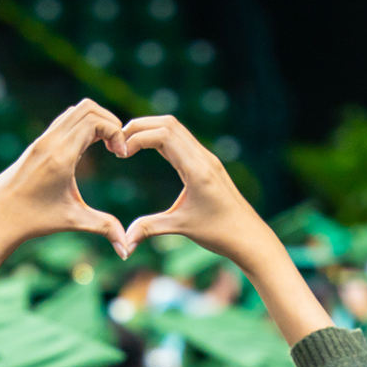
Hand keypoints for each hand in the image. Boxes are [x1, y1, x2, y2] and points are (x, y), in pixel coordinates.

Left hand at [0, 99, 127, 298]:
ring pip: (75, 111)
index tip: (121, 154)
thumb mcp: (72, 221)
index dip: (115, 132)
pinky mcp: (37, 143)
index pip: (94, 121)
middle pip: (87, 108)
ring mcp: (42, 139)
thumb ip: (104, 228)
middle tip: (118, 147)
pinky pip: (65, 121)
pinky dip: (82, 126)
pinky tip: (88, 151)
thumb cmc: (33, 220)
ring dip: (96, 122)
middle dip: (110, 122)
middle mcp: (50, 142)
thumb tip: (127, 250)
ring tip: (106, 147)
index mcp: (60, 156)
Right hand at [123, 115, 332, 344]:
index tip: (120, 153)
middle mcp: (204, 158)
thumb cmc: (219, 233)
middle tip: (117, 142)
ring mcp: (208, 159)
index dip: (137, 137)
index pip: (164, 134)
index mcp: (197, 169)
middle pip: (168, 123)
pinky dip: (162, 138)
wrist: (250, 237)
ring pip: (176, 129)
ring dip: (151, 130)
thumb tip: (123, 244)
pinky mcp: (208, 165)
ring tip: (128, 144)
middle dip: (139, 127)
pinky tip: (149, 149)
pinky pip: (183, 141)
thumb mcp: (181, 228)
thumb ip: (149, 229)